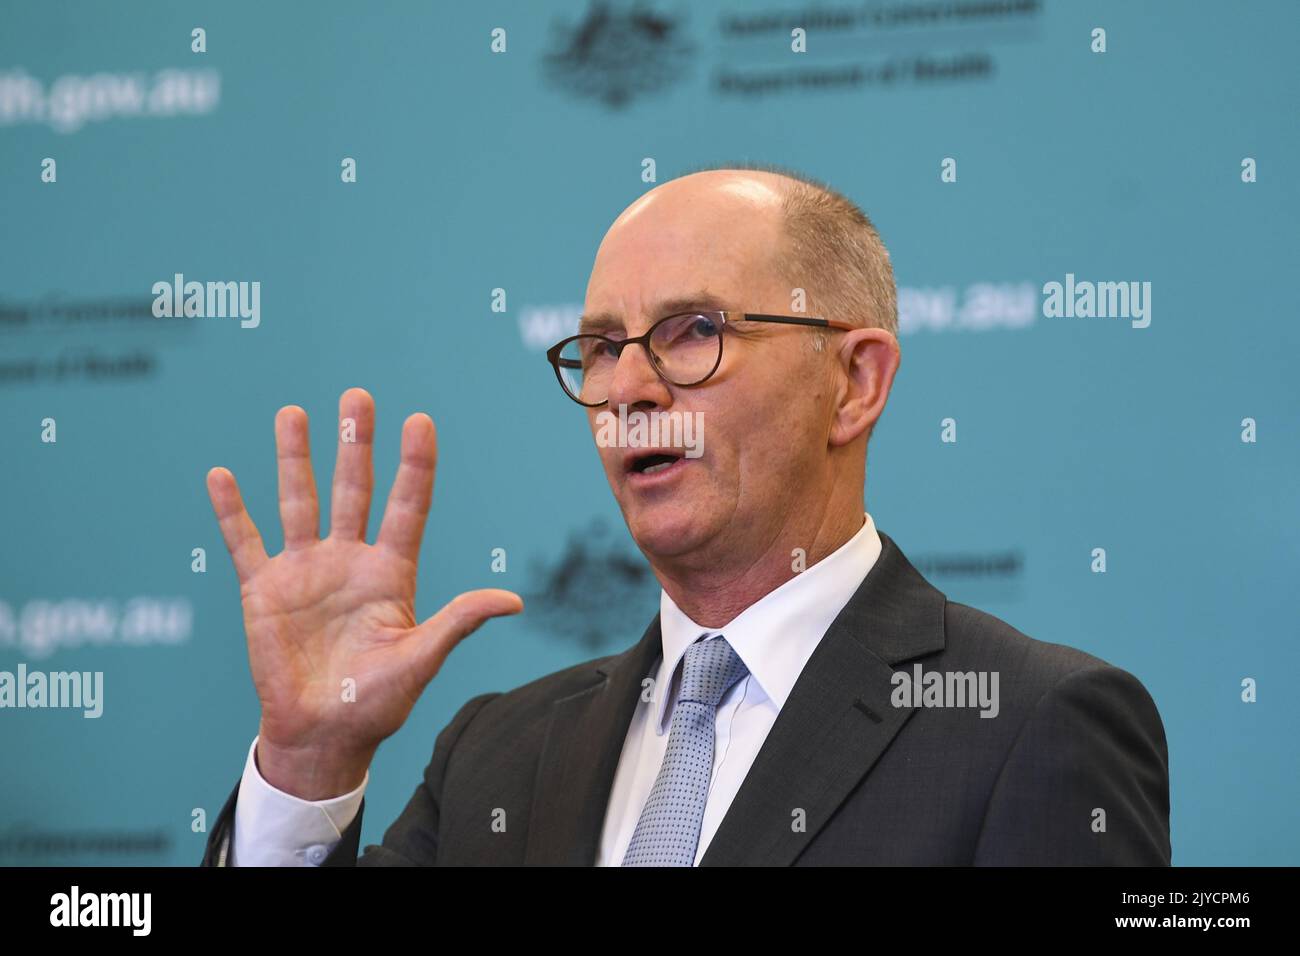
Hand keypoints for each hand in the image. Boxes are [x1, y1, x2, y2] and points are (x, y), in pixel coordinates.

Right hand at [206, 387, 521, 798]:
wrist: (322, 735)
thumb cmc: (377, 703)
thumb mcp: (420, 660)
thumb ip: (457, 622)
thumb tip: (513, 600)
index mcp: (391, 573)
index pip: (406, 507)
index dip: (414, 466)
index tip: (421, 422)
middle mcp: (349, 561)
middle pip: (353, 490)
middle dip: (356, 443)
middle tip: (358, 396)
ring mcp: (305, 571)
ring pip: (299, 501)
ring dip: (295, 459)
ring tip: (293, 412)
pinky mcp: (263, 590)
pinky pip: (245, 541)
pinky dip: (231, 510)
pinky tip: (221, 475)